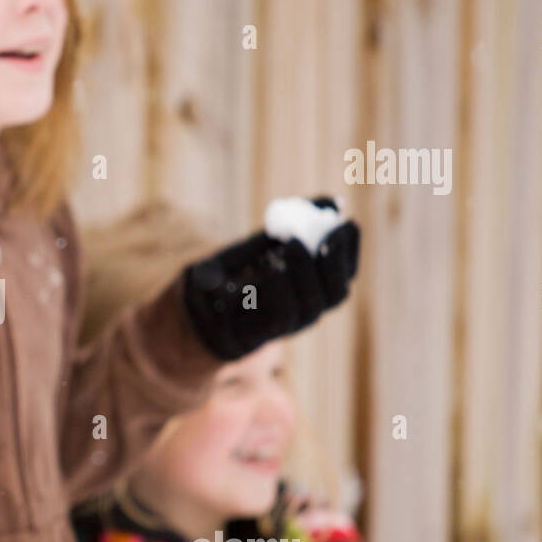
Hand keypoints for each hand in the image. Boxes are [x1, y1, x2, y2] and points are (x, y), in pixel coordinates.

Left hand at [182, 197, 358, 359]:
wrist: (191, 310)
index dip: (350, 249)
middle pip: (333, 295)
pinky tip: (266, 266)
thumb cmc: (233, 274)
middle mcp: (301, 314)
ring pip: (301, 311)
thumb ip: (292, 225)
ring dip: (298, 277)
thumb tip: (332, 202)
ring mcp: (276, 330)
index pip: (344, 274)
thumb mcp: (260, 245)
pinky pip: (262, 320)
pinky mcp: (245, 338)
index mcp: (311, 292)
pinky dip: (266, 292)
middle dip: (332, 263)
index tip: (347, 222)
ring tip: (288, 248)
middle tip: (321, 233)